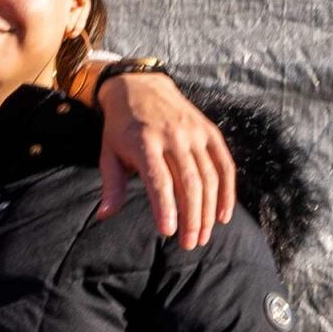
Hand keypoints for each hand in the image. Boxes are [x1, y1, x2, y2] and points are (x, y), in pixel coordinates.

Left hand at [96, 68, 234, 251]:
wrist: (140, 87)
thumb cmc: (121, 127)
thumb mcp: (108, 153)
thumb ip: (111, 185)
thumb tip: (104, 216)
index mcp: (144, 142)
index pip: (159, 180)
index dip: (165, 207)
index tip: (168, 232)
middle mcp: (173, 136)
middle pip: (189, 183)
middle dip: (192, 217)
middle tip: (189, 244)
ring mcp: (194, 133)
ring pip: (209, 177)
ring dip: (208, 211)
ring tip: (202, 236)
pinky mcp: (209, 132)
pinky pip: (224, 165)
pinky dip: (227, 192)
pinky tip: (222, 215)